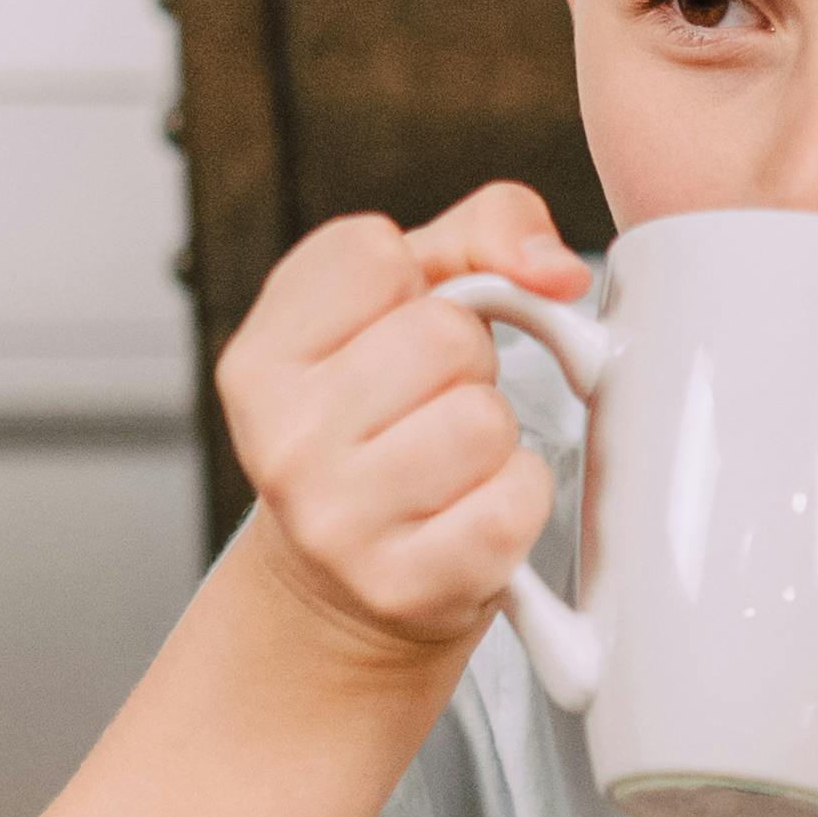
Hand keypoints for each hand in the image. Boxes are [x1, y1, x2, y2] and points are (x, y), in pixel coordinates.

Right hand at [214, 188, 588, 665]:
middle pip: (444, 336)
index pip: (374, 256)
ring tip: (448, 458)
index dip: (417, 283)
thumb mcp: (405, 301)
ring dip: (492, 434)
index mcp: (261, 359)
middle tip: (432, 403)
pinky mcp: (404, 585)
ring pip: (484, 421)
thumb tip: (556, 269)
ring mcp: (337, 524)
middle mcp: (282, 442)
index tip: (396, 328)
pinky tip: (468, 510)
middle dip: (466, 361)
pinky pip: (516, 500)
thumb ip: (485, 231)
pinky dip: (516, 497)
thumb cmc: (381, 420)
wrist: (341, 583)